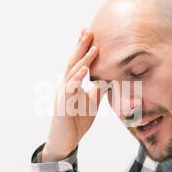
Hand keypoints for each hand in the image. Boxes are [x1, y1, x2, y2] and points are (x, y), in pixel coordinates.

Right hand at [42, 29, 101, 161]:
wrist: (64, 142)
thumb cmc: (76, 123)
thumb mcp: (91, 104)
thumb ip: (98, 91)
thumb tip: (108, 79)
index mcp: (72, 84)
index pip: (78, 62)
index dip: (83, 47)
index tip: (90, 32)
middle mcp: (66, 85)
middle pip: (73, 61)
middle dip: (81, 46)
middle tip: (88, 30)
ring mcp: (63, 93)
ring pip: (72, 72)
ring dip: (82, 58)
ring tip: (92, 46)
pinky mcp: (63, 104)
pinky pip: (71, 88)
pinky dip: (77, 77)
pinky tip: (84, 69)